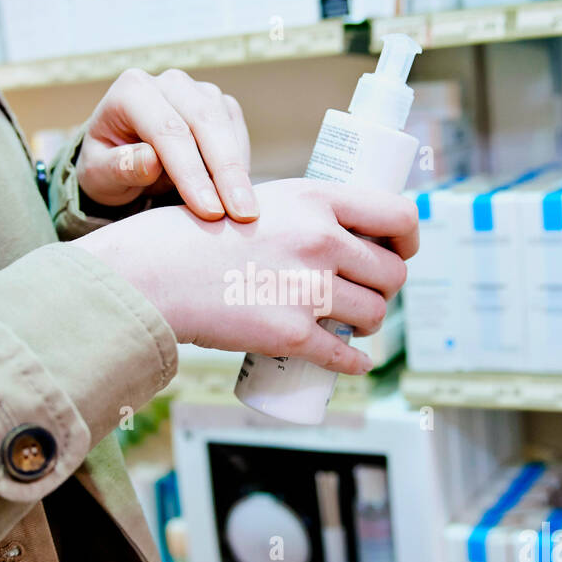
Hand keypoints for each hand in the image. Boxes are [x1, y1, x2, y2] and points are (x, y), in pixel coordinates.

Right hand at [71, 179, 418, 374]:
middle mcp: (320, 240)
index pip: (398, 216)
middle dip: (384, 288)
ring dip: (369, 324)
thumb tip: (345, 241)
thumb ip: (305, 215)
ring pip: (374, 314)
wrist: (154, 272)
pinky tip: (355, 361)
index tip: (399, 253)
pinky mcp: (291, 334)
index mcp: (316, 198)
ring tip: (350, 323)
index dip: (408, 240)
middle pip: (391, 273)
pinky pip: (345, 355)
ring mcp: (308, 289)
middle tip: (364, 294)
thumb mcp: (259, 199)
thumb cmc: (198, 235)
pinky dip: (355, 363)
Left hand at [73, 68, 255, 221]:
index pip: (167, 130)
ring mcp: (198, 91)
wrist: (122, 155)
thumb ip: (119, 166)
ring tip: (247, 212)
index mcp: (132, 90)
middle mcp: (169, 82)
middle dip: (226, 172)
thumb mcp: (99, 173)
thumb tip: (151, 161)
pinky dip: (241, 165)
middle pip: (204, 123)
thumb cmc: (108, 165)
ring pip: (225, 126)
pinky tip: (240, 195)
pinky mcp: (221, 105)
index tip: (209, 210)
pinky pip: (237, 133)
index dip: (190, 172)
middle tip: (243, 214)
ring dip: (238, 171)